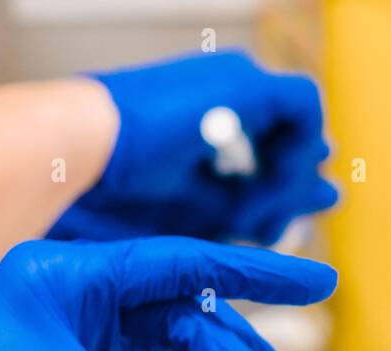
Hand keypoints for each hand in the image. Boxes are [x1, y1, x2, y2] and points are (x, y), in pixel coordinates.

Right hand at [49, 51, 337, 243]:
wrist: (86, 148)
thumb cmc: (117, 179)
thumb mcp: (192, 205)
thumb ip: (235, 212)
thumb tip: (275, 228)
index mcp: (213, 113)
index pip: (270, 148)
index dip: (281, 190)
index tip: (268, 229)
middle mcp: (232, 91)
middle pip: (292, 139)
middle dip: (296, 190)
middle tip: (285, 224)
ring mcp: (240, 81)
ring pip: (302, 129)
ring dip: (288, 182)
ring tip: (256, 217)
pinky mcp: (247, 83)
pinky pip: (304, 111)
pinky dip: (294, 153)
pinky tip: (265, 183)